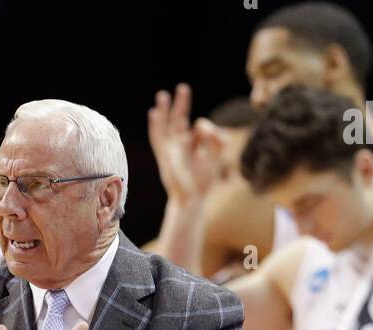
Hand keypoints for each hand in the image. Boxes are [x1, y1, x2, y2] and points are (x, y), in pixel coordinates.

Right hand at [147, 84, 224, 202]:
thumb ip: (218, 141)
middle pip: (179, 120)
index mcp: (192, 147)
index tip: (214, 137)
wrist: (191, 199)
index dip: (206, 130)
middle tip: (183, 88)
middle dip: (181, 105)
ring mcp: (170, 150)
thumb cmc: (203, 182)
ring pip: (166, 126)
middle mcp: (180, 146)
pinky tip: (154, 113)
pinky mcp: (163, 156)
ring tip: (163, 95)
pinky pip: (156, 138)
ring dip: (164, 110)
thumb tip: (207, 127)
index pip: (198, 129)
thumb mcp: (216, 158)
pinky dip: (155, 126)